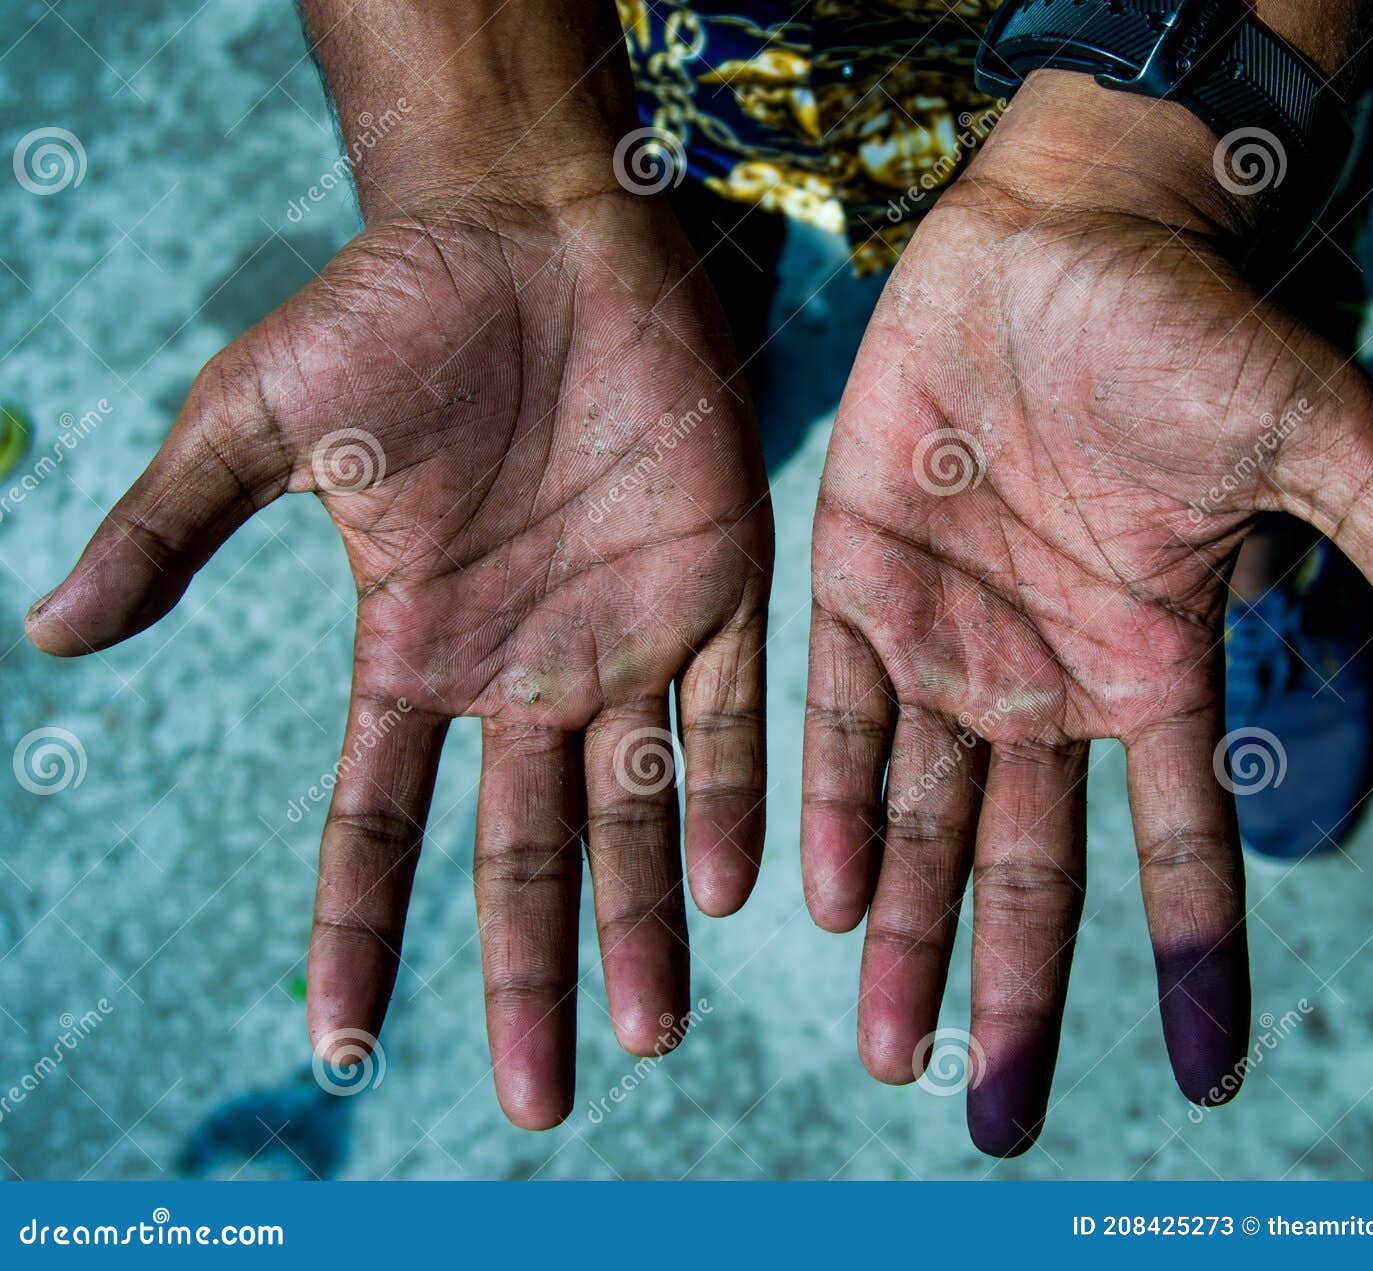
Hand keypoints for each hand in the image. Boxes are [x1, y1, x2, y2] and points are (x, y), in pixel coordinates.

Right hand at [27, 189, 772, 1128]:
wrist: (531, 234)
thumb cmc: (392, 315)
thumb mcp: (258, 423)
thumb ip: (173, 529)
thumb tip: (49, 632)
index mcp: (412, 656)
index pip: (373, 828)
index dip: (356, 936)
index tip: (341, 1043)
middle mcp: (520, 676)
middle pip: (521, 859)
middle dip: (533, 975)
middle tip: (545, 1098)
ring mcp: (621, 641)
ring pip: (636, 815)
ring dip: (644, 924)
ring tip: (652, 1034)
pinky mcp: (712, 589)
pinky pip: (728, 719)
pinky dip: (734, 800)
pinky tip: (733, 888)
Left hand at [801, 75, 1372, 1155]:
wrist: (1053, 239)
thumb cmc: (1187, 331)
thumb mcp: (1310, 437)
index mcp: (1155, 669)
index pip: (1183, 850)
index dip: (1195, 960)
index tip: (1207, 1075)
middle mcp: (1048, 683)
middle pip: (1033, 874)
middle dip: (1013, 993)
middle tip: (992, 1116)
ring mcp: (952, 643)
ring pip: (925, 824)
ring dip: (911, 936)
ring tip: (894, 1052)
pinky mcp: (862, 585)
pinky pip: (841, 723)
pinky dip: (831, 810)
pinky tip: (828, 900)